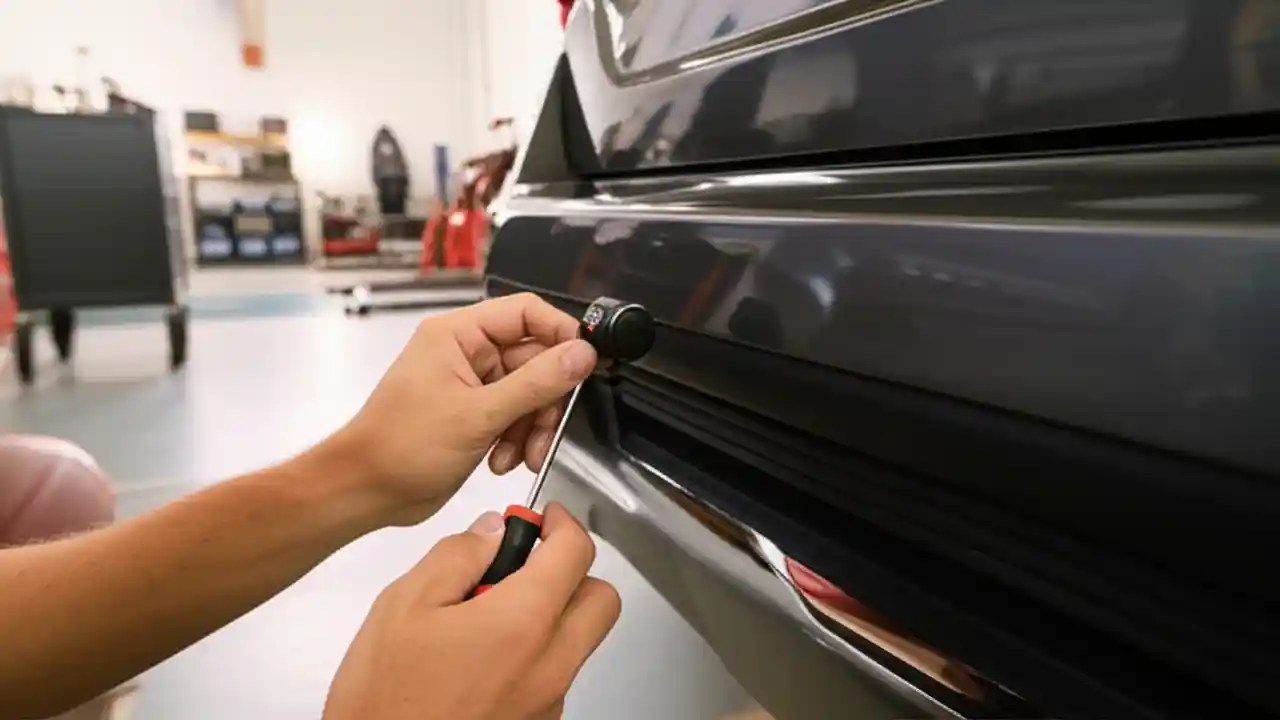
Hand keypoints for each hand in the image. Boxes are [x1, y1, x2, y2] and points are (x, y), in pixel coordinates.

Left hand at [321, 294, 596, 525]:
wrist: (366, 490)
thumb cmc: (401, 446)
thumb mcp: (479, 414)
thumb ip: (536, 383)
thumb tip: (582, 355)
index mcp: (458, 334)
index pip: (526, 313)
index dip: (561, 334)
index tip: (584, 364)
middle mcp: (466, 352)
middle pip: (534, 358)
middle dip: (545, 399)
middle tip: (546, 429)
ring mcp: (470, 384)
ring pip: (529, 392)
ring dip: (532, 426)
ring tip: (521, 454)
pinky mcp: (473, 414)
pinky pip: (514, 416)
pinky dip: (517, 439)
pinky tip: (503, 460)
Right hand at [324, 504, 620, 719]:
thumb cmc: (384, 701)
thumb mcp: (404, 605)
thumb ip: (458, 555)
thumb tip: (491, 532)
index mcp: (522, 622)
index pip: (576, 552)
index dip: (561, 524)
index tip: (544, 520)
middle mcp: (550, 665)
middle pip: (600, 599)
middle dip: (571, 572)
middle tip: (526, 566)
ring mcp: (549, 701)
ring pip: (580, 640)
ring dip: (552, 616)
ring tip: (488, 618)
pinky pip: (557, 676)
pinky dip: (536, 655)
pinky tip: (485, 658)